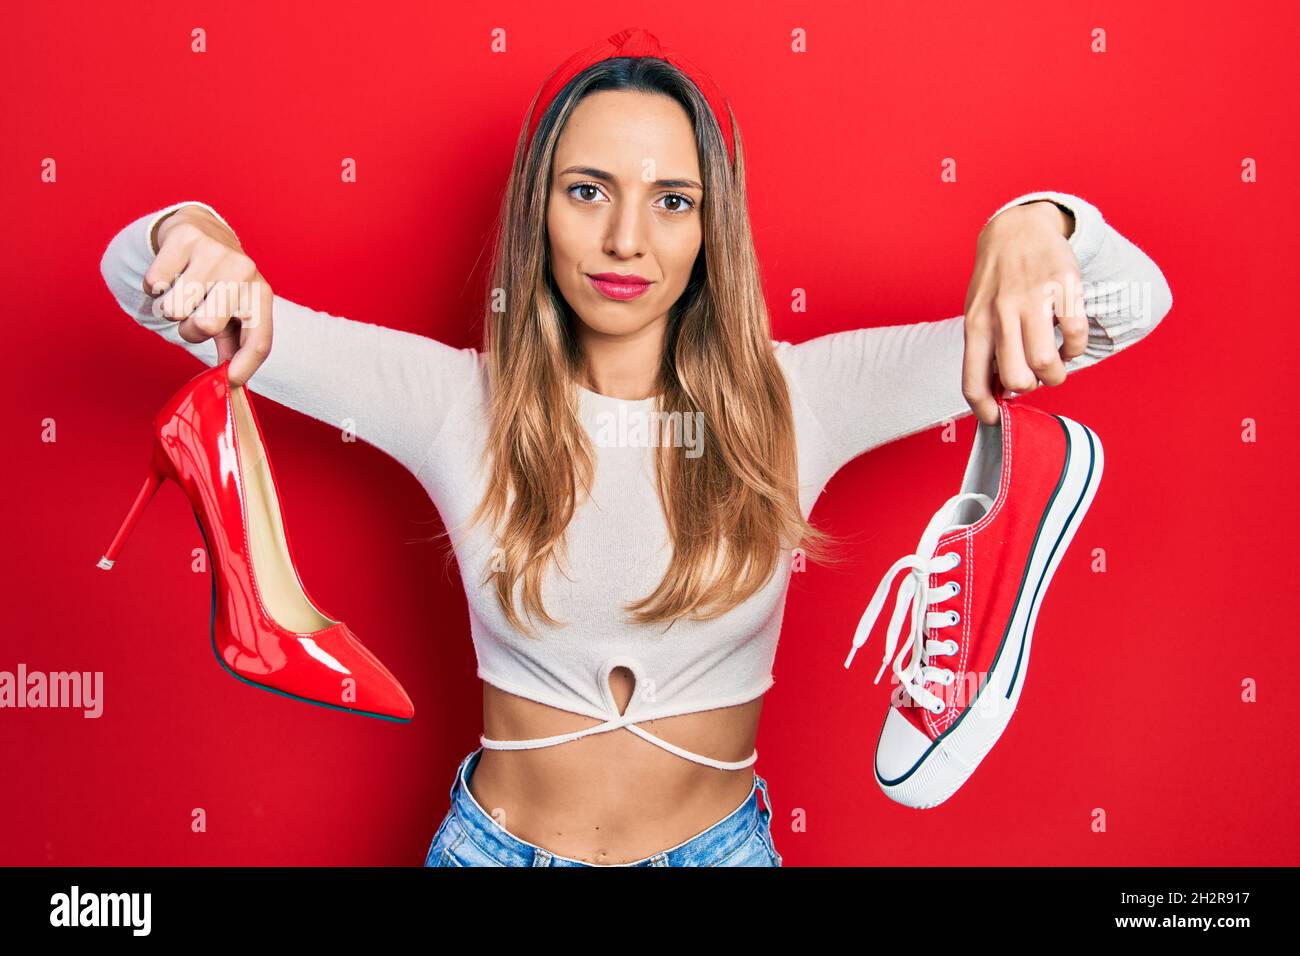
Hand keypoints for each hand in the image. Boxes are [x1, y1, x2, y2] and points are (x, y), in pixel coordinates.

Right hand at [144, 205, 272, 386]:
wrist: (202, 229)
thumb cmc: (220, 284)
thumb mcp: (234, 314)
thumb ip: (234, 349)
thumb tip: (230, 387)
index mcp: (260, 295)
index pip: (259, 341)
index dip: (244, 366)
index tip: (227, 380)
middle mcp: (244, 271)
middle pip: (205, 326)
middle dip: (190, 330)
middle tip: (193, 314)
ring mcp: (216, 251)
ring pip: (175, 308)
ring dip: (170, 308)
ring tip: (183, 291)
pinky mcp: (186, 237)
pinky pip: (155, 283)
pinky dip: (154, 287)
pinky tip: (170, 273)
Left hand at [960, 201, 1086, 425]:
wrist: (1017, 229)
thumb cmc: (996, 281)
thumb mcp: (977, 312)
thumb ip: (984, 350)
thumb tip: (996, 394)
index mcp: (976, 325)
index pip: (972, 380)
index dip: (983, 409)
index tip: (995, 418)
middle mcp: (1001, 313)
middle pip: (1017, 377)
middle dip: (1029, 388)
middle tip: (1033, 378)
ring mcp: (1033, 299)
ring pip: (1046, 362)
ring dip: (1055, 375)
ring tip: (1054, 366)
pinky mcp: (1064, 288)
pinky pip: (1075, 336)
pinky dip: (1076, 350)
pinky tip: (1069, 345)